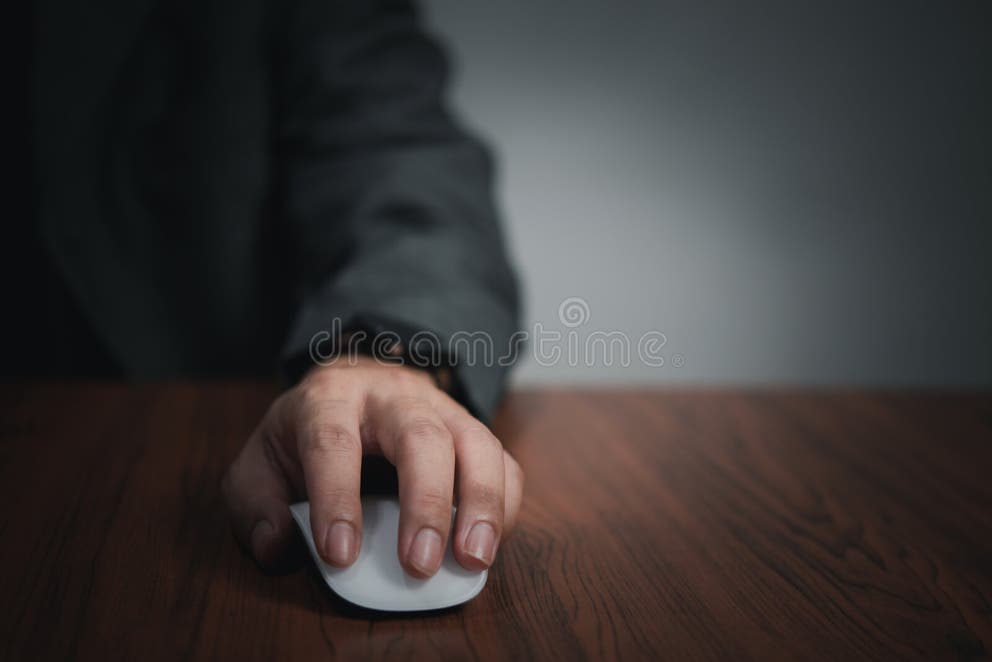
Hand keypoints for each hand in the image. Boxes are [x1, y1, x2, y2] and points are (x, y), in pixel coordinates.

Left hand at [222, 355, 523, 576]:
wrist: (356, 384)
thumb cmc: (307, 432)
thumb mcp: (260, 461)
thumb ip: (255, 505)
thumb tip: (280, 545)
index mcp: (329, 400)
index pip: (333, 442)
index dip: (337, 498)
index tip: (340, 554)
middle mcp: (392, 396)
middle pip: (420, 437)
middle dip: (426, 503)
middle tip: (419, 564)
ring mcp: (441, 409)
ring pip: (476, 442)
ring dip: (482, 504)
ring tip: (473, 559)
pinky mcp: (471, 430)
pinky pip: (502, 460)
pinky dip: (504, 504)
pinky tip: (490, 542)